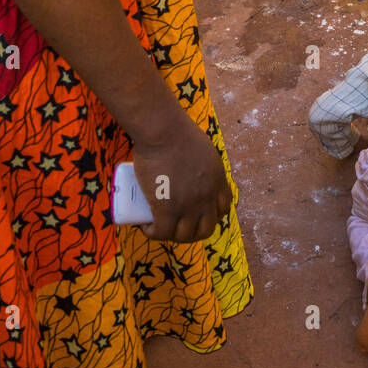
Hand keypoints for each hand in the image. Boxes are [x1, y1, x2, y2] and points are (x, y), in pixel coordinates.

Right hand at [132, 113, 231, 242]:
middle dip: (192, 232)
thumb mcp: (203, 149)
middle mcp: (207, 197)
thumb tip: (189, 167)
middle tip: (177, 225)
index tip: (197, 214)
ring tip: (159, 227)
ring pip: (184, 236)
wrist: (163, 130)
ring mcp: (188, 205)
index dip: (211, 216)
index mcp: (218, 180)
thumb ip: (201, 162)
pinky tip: (145, 226)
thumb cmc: (177, 131)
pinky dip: (153, 233)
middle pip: (206, 229)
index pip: (223, 208)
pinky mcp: (167, 209)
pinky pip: (162, 233)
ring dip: (172, 236)